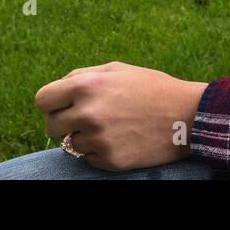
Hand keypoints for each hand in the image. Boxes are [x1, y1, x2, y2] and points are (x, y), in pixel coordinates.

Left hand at [34, 61, 207, 170]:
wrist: (186, 115)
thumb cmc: (149, 87)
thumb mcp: (115, 69)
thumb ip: (81, 76)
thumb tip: (57, 91)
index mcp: (85, 85)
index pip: (42, 100)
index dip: (52, 103)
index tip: (62, 105)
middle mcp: (88, 113)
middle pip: (51, 126)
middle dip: (64, 122)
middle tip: (84, 119)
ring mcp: (99, 139)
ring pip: (70, 145)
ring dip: (84, 138)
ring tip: (110, 127)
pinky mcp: (111, 160)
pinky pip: (89, 159)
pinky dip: (100, 151)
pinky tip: (120, 139)